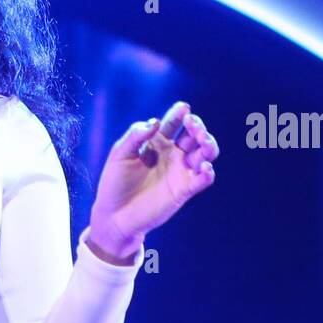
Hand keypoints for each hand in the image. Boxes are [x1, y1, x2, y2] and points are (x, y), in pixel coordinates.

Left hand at [86, 101, 218, 262]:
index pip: (174, 123)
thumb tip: (155, 122)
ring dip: (208, 144)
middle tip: (191, 123)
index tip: (183, 108)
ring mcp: (180, 172)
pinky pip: (203, 179)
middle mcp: (172, 155)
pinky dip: (208, 172)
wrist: (114, 215)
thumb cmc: (114, 183)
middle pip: (194, 135)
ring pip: (205, 153)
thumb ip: (135, 135)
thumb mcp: (120, 154)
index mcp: (157, 143)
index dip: (180, 114)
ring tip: (202, 141)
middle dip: (198, 126)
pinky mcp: (184, 190)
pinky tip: (204, 167)